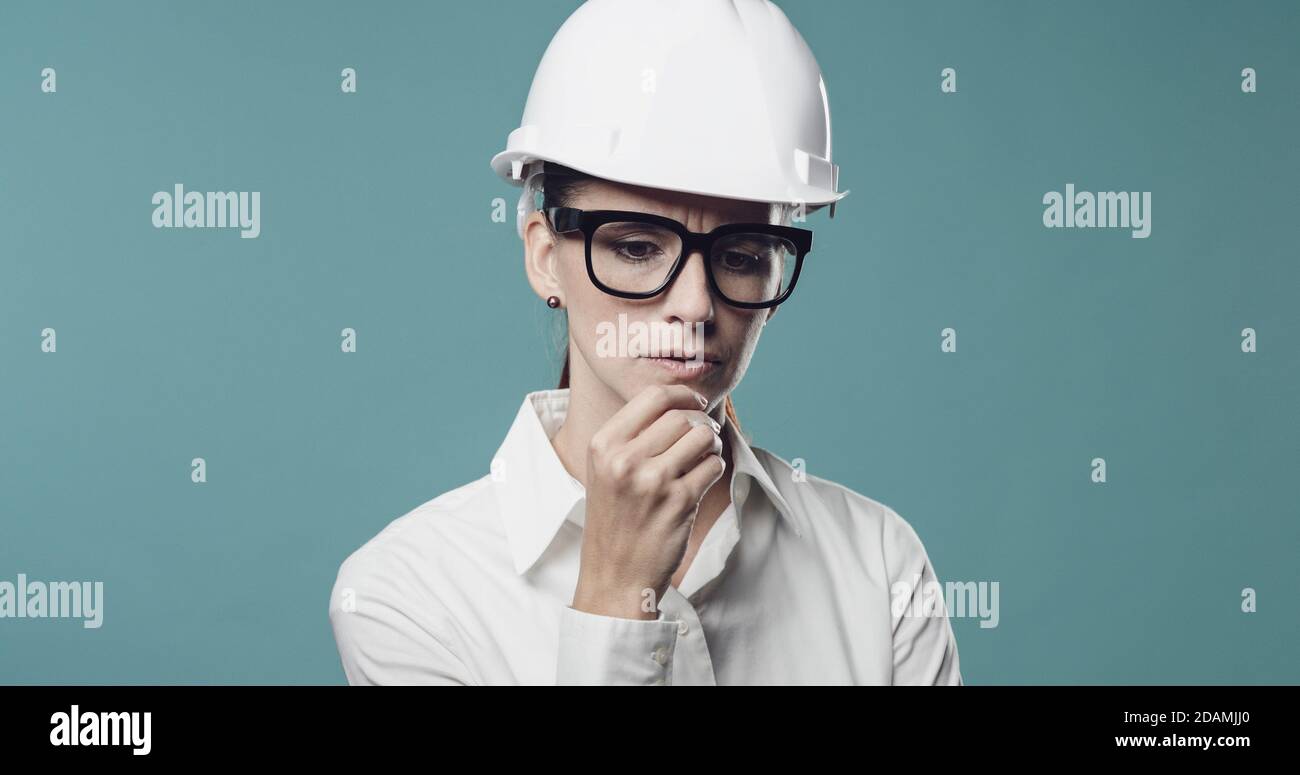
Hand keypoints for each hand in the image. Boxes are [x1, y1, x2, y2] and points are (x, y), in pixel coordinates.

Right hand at [571, 384, 725, 619]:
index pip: (653, 397)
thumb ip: (632, 435)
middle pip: (682, 416)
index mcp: (603, 445)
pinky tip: (702, 478)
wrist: (614, 574)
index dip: (683, 394)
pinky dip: (715, 467)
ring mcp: (653, 481)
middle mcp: (624, 459)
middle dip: (701, 421)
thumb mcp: (605, 469)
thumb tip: (678, 401)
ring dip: (712, 442)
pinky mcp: (679, 502)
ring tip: (705, 454)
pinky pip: (713, 465)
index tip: (695, 403)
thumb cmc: (614, 519)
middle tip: (704, 434)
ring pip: (702, 436)